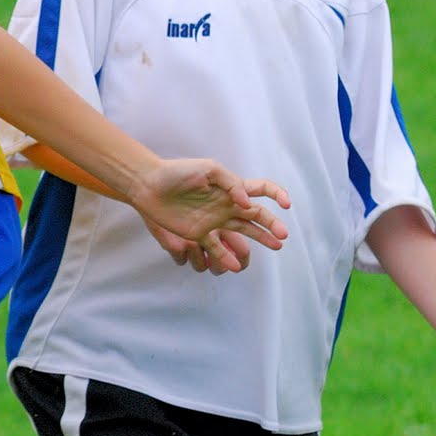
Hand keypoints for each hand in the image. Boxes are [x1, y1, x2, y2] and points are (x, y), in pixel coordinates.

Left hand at [131, 164, 288, 269]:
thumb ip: (231, 183)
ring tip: (276, 246)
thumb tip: (246, 203)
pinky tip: (236, 266)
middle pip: (256, 215)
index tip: (286, 204)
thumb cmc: (177, 172)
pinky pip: (217, 248)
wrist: (149, 184)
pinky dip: (227, 257)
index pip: (261, 189)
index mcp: (230, 187)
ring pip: (243, 231)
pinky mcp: (199, 233)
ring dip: (260, 238)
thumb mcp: (208, 169)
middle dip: (271, 224)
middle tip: (283, 236)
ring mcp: (214, 219)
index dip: (276, 194)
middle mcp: (226, 204)